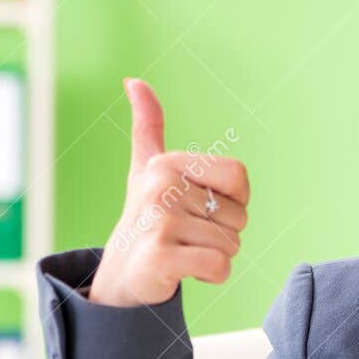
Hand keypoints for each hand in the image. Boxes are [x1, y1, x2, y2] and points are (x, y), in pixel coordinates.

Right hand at [87, 78, 248, 306]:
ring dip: (214, 257)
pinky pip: (220, 267)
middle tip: (185, 237)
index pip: (239, 177)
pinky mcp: (161, 257)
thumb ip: (147, 126)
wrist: (120, 276)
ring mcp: (160, 221)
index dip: (232, 201)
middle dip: (221, 234)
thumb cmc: (145, 220)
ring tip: (181, 252)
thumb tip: (133, 81)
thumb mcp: (146, 170)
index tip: (200, 209)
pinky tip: (184, 272)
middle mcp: (161, 187)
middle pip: (238, 217)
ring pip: (231, 245)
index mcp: (167, 163)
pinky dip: (212, 276)